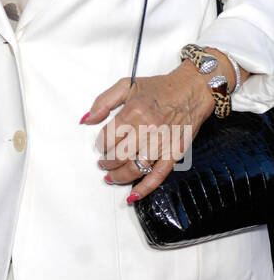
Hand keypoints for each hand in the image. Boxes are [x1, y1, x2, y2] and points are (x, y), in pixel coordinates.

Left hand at [82, 63, 215, 200]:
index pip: (107, 137)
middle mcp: (147, 128)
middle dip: (106, 163)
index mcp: (133, 112)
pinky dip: (144, 188)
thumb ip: (103, 101)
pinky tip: (133, 195)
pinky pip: (158, 175)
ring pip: (134, 168)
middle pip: (118, 156)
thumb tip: (87, 119)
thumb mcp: (126, 84)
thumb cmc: (161, 87)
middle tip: (103, 163)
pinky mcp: (174, 153)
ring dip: (119, 176)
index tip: (100, 146)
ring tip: (112, 176)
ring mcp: (161, 142)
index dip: (100, 145)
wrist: (192, 90)